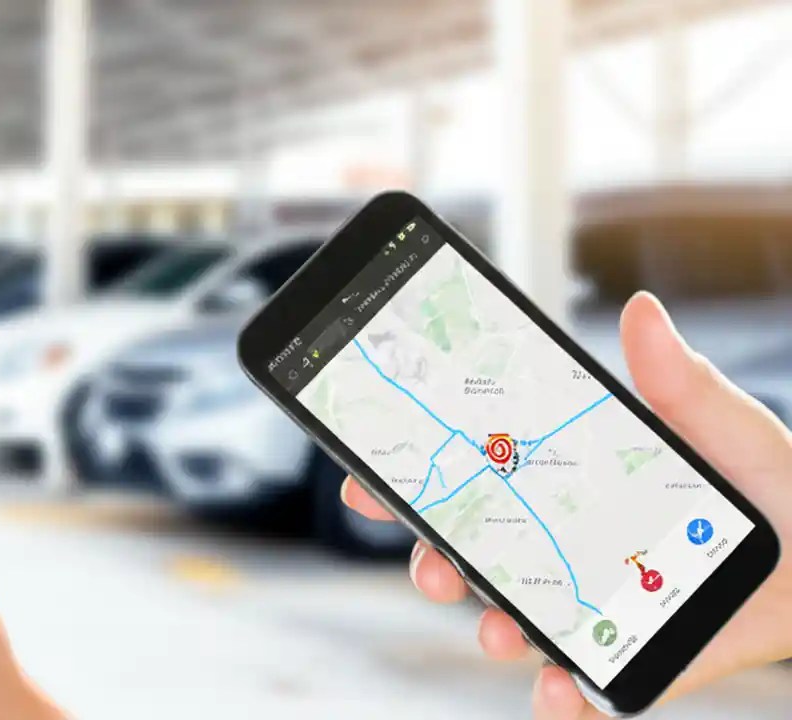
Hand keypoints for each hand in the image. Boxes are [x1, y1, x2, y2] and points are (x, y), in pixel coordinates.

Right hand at [341, 292, 791, 718]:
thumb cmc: (773, 480)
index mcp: (564, 482)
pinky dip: (560, 696)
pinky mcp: (630, 657)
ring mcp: (591, 603)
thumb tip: (641, 311)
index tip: (366, 478)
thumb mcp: (719, 423)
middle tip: (428, 563)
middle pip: (474, 555)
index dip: (412, 481)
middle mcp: (563, 545)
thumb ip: (676, 378)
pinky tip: (555, 686)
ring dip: (490, 626)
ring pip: (513, 619)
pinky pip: (582, 687)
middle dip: (433, 562)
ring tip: (500, 630)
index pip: (470, 479)